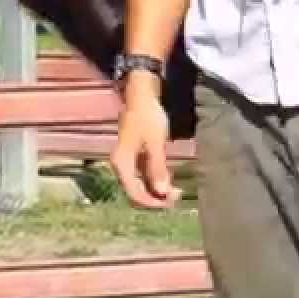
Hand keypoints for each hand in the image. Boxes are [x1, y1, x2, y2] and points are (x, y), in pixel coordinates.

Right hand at [109, 76, 181, 208]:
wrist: (141, 94)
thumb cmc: (148, 117)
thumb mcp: (155, 143)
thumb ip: (158, 169)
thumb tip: (162, 192)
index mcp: (122, 163)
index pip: (134, 193)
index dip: (152, 202)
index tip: (170, 203)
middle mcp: (122, 165)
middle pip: (136, 191)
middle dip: (156, 197)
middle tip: (176, 197)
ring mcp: (128, 160)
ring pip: (141, 183)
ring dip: (157, 190)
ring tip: (175, 191)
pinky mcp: (136, 154)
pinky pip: (144, 174)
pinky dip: (156, 179)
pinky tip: (169, 180)